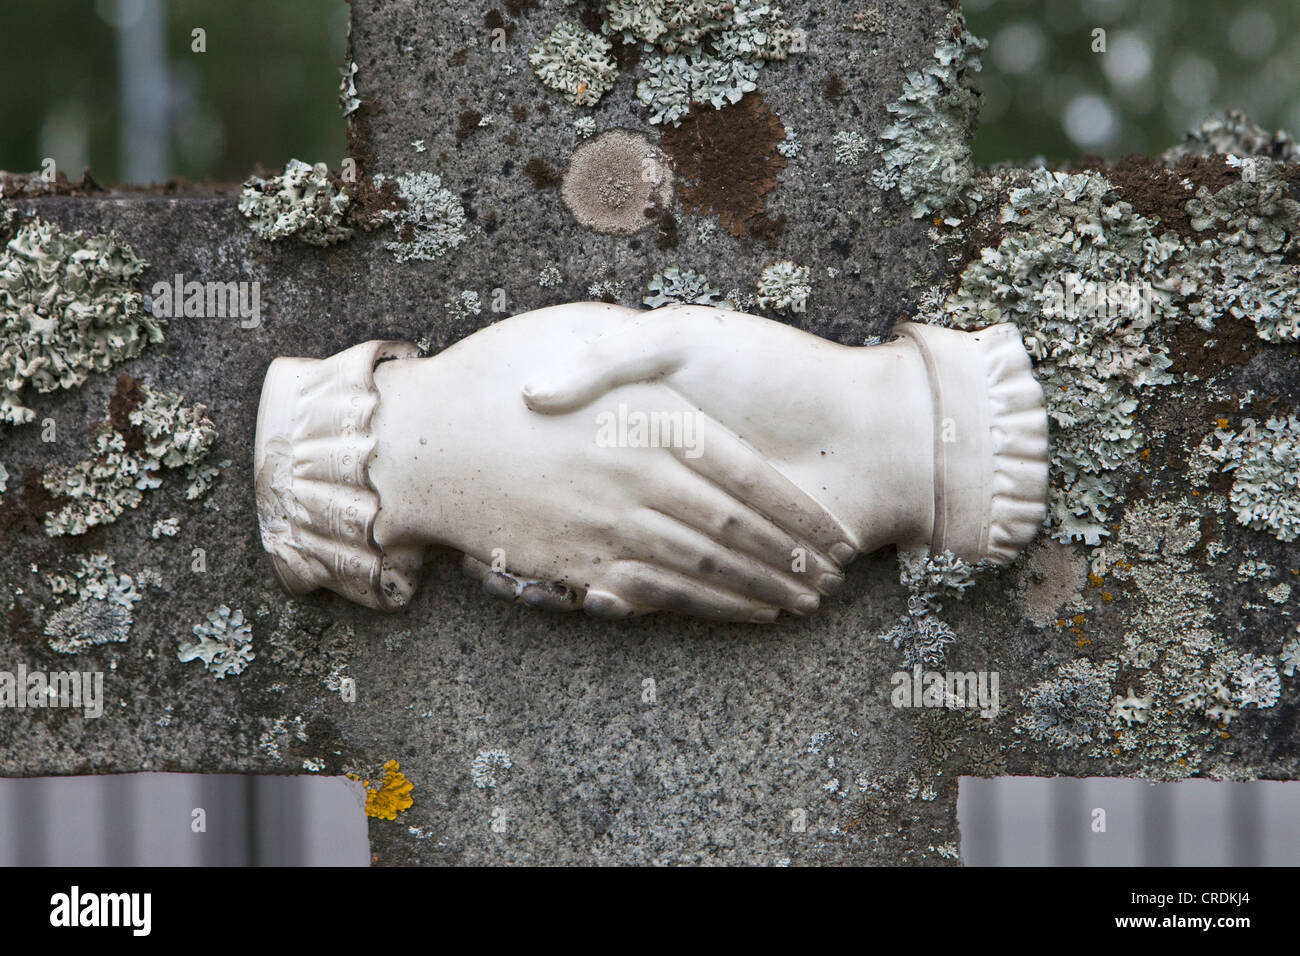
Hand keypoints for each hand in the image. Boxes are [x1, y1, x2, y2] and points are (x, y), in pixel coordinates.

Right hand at [367, 304, 856, 620]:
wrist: (418, 442)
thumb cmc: (495, 369)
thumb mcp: (575, 325)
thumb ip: (636, 348)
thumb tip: (695, 372)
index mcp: (649, 419)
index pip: (744, 472)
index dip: (793, 508)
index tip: (831, 531)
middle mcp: (638, 477)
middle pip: (735, 529)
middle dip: (791, 559)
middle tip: (830, 579)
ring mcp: (609, 526)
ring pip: (705, 569)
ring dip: (761, 591)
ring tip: (803, 605)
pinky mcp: (578, 564)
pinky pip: (656, 594)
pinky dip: (705, 609)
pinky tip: (739, 614)